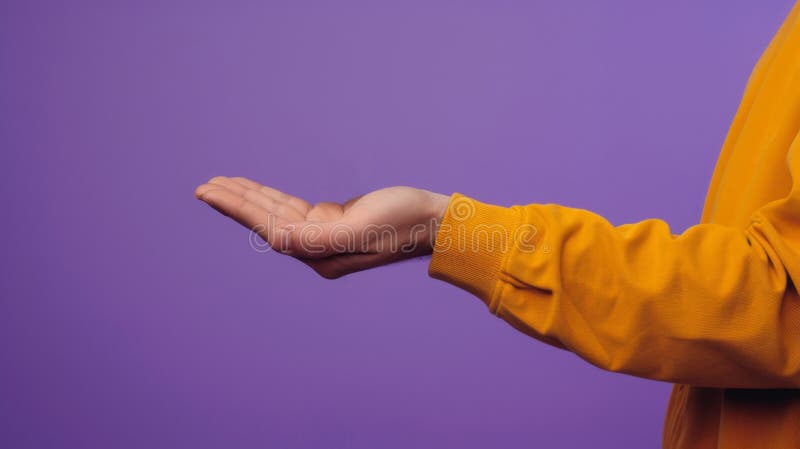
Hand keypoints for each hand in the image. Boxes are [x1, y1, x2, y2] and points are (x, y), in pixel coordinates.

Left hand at [194, 177, 449, 277]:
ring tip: (218, 183)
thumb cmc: (403, 220)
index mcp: (320, 255)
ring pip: (276, 212)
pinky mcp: (331, 222)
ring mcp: (323, 236)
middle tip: (202, 186)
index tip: (209, 191)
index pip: (269, 228)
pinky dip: (270, 196)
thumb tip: (276, 239)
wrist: (433, 220)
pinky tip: (254, 190)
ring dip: (248, 197)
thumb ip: (319, 237)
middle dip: (234, 201)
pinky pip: (291, 208)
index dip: (238, 208)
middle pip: (266, 221)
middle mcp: (317, 250)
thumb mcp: (361, 228)